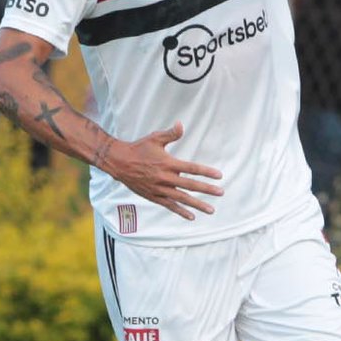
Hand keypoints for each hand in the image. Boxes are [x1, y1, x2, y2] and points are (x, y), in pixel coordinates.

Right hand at [99, 121, 224, 220]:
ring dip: (197, 204)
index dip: (206, 172)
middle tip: (221, 193)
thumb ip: (170, 134)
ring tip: (211, 210)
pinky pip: (169, 205)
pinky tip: (191, 216)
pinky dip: (180, 211)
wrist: (119, 162)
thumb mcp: (155, 138)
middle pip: (190, 185)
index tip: (219, 176)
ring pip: (182, 199)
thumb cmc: (139, 148)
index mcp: (168, 163)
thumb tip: (181, 124)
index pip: (192, 168)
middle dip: (207, 190)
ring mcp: (159, 189)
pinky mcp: (153, 196)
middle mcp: (165, 178)